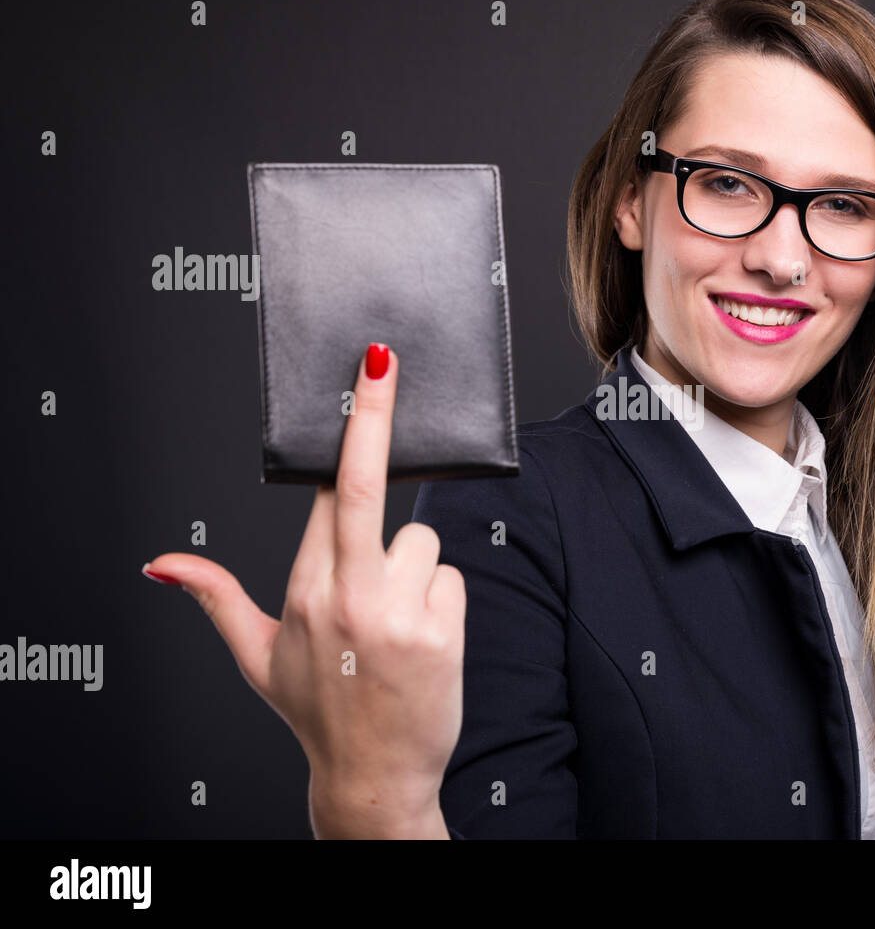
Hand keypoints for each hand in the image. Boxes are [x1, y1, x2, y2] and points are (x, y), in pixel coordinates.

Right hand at [143, 343, 463, 837]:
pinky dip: (441, 598)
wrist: (374, 777)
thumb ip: (214, 599)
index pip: (329, 495)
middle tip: (382, 359)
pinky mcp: (440, 632)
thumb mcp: (255, 657)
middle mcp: (347, 597)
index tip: (361, 378)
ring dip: (414, 569)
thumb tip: (162, 565)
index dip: (347, 434)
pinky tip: (422, 637)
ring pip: (422, 541)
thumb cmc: (317, 710)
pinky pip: (450, 578)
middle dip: (375, 418)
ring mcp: (396, 614)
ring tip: (396, 619)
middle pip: (368, 489)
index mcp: (302, 592)